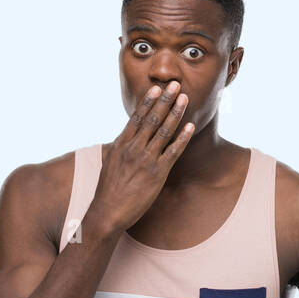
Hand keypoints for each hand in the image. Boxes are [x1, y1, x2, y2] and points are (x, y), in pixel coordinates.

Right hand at [88, 81, 194, 233]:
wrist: (108, 212)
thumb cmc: (108, 191)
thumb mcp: (111, 163)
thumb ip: (121, 149)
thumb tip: (126, 139)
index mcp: (121, 144)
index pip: (137, 118)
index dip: (148, 101)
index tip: (156, 88)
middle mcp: (133, 148)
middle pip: (152, 119)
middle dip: (165, 100)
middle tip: (175, 84)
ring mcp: (146, 160)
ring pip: (164, 131)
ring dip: (175, 112)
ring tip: (185, 98)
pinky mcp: (157, 173)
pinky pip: (173, 152)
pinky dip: (183, 138)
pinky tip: (190, 126)